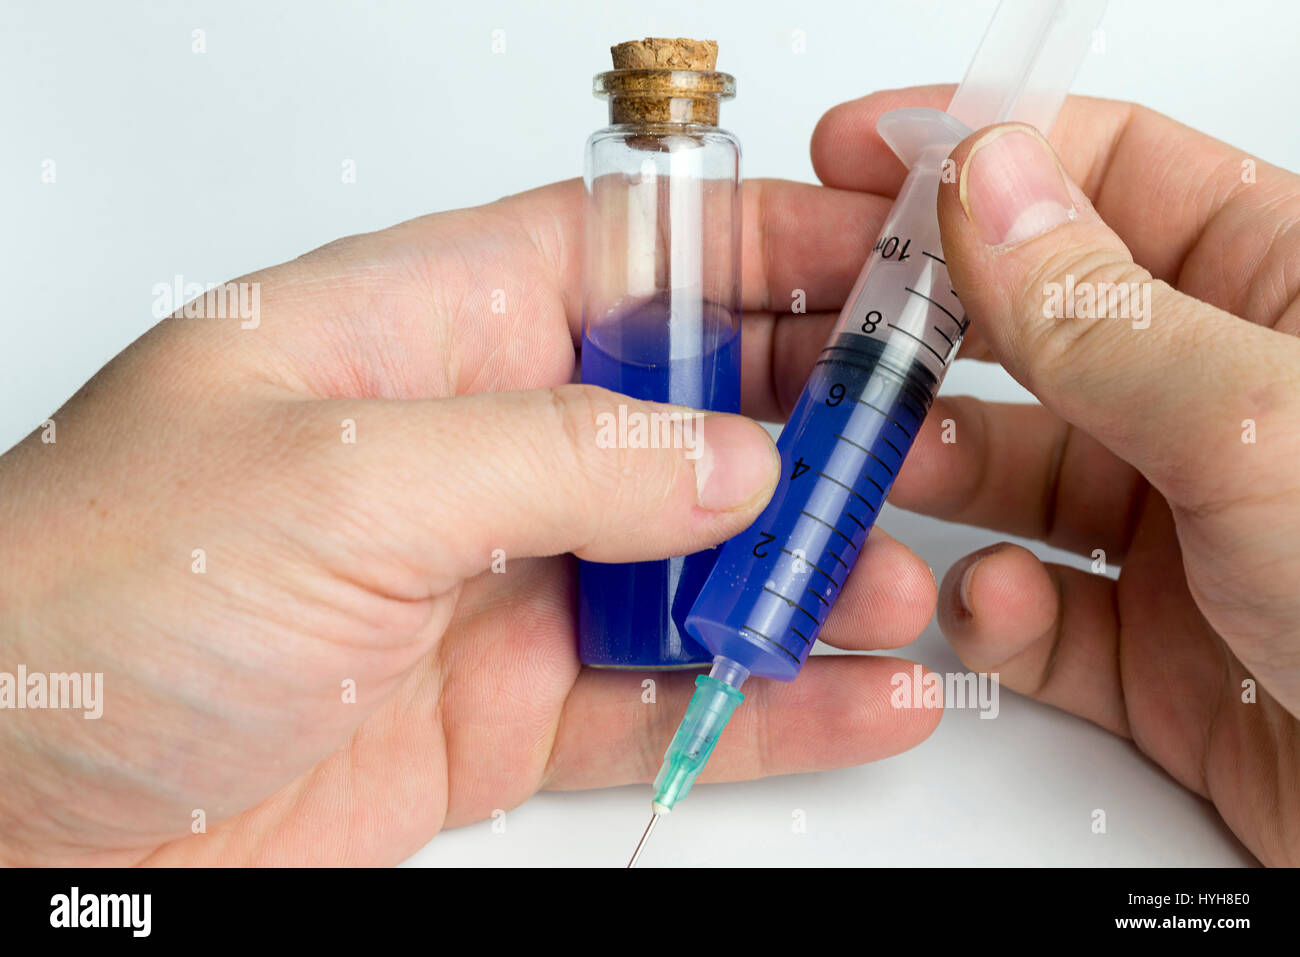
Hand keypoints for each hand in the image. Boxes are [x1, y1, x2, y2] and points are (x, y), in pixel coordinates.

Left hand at [0, 179, 941, 864]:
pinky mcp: (505, 705)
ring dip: (809, 570)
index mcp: (421, 330)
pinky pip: (667, 695)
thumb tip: (728, 457)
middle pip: (687, 406)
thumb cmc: (89, 598)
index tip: (887, 248)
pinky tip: (857, 692)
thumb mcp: (338, 477)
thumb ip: (557, 455)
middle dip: (815, 418)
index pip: (629, 253)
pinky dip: (769, 702)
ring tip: (902, 582)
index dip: (764, 240)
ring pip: (696, 559)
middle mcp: (474, 445)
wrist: (7, 810)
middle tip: (926, 433)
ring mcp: (500, 581)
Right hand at [813, 87, 1299, 863]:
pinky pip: (1027, 606)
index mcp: (1278, 297)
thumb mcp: (1258, 425)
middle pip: (1026, 323)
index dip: (981, 152)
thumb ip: (1103, 313)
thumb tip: (987, 187)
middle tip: (831, 329)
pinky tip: (994, 603)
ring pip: (1005, 468)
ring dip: (931, 471)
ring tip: (885, 470)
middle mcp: (1213, 402)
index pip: (1107, 174)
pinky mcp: (1146, 647)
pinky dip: (988, 608)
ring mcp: (1175, 524)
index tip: (863, 150)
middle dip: (919, 326)